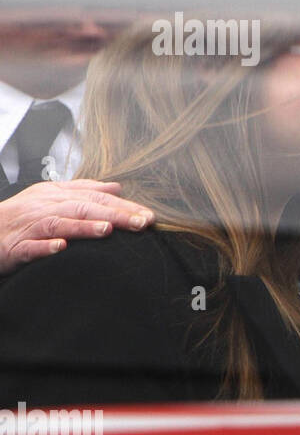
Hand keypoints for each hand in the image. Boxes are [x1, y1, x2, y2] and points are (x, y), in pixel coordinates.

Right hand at [0, 179, 154, 274]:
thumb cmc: (21, 217)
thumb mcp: (52, 197)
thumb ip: (84, 190)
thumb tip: (117, 187)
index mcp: (57, 195)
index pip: (96, 197)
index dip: (124, 205)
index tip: (149, 215)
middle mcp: (46, 207)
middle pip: (83, 208)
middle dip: (115, 214)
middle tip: (142, 222)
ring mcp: (30, 227)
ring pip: (59, 223)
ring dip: (83, 226)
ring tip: (108, 229)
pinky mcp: (16, 247)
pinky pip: (31, 246)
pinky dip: (45, 247)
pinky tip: (61, 248)